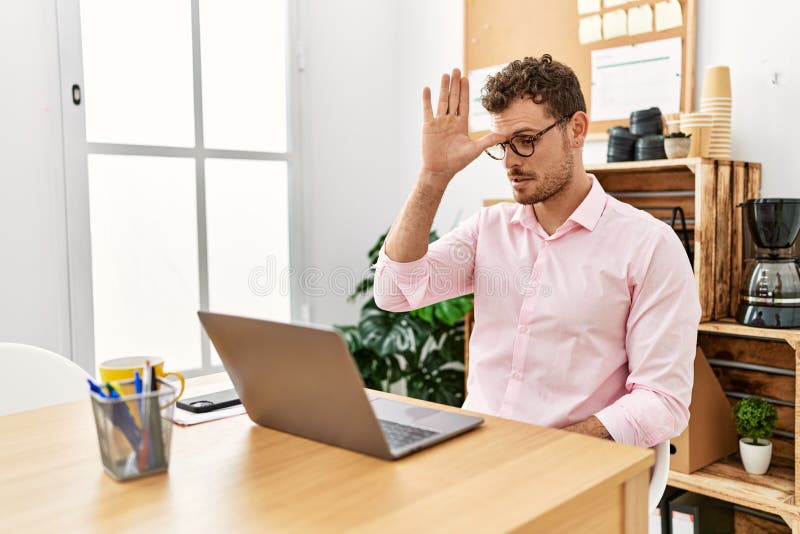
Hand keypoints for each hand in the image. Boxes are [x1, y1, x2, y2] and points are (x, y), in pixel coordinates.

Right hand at [420, 69, 503, 187]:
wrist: (440, 170)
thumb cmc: (457, 162)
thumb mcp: (475, 149)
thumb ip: (489, 140)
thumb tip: (506, 135)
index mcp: (461, 124)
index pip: (464, 103)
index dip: (464, 91)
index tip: (466, 78)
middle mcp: (450, 120)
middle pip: (453, 98)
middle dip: (455, 84)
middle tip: (456, 70)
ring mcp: (439, 122)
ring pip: (442, 101)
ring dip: (443, 88)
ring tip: (445, 75)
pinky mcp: (428, 126)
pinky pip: (427, 110)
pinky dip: (427, 100)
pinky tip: (427, 88)